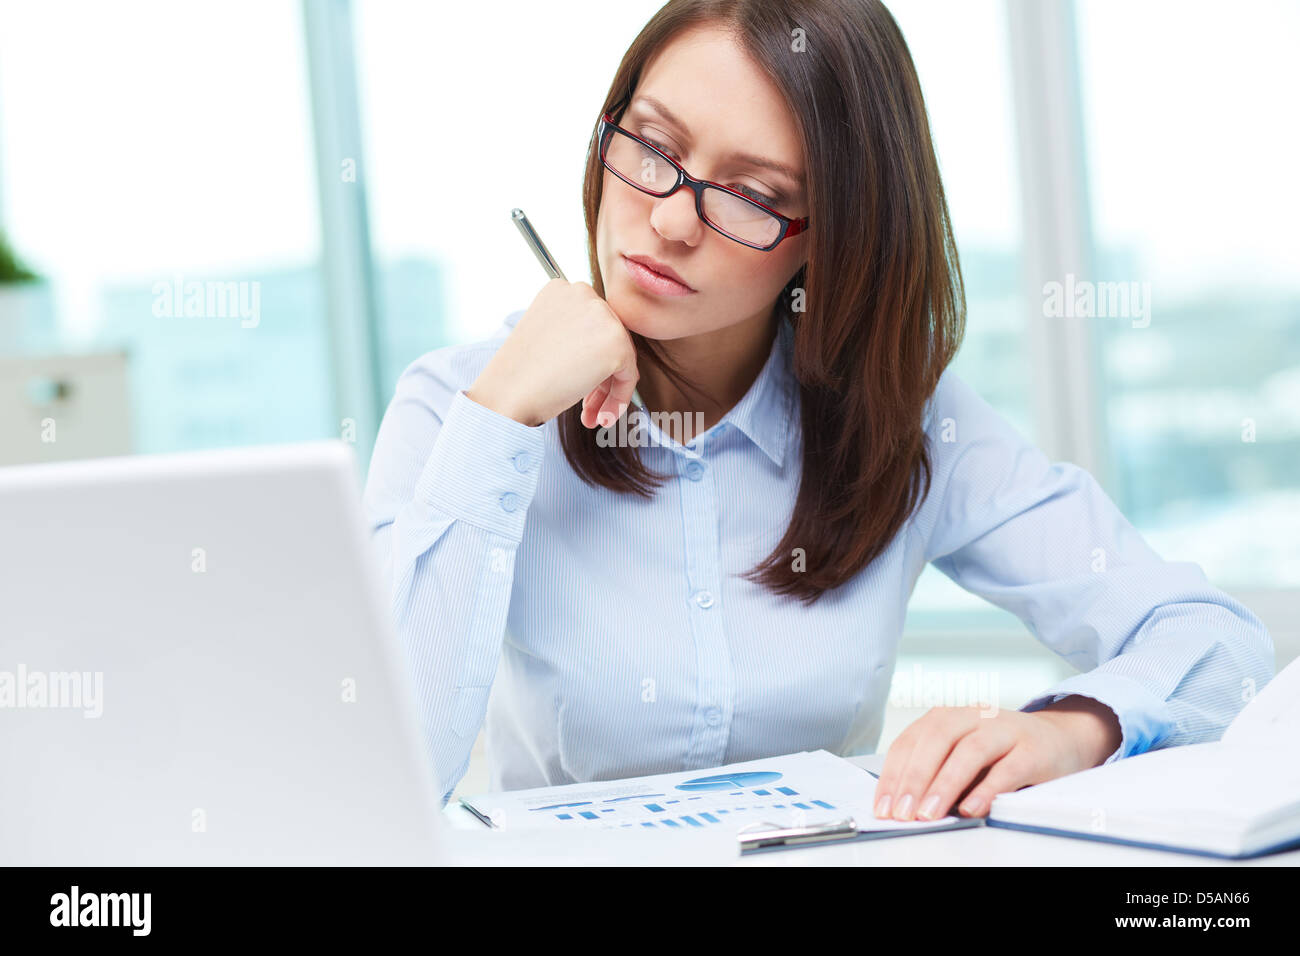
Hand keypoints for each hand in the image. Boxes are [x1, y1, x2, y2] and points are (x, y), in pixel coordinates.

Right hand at [466, 278, 639, 427]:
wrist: (507, 395)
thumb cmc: (518, 376)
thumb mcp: (546, 340)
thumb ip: (575, 336)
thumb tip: (604, 353)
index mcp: (561, 289)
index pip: (591, 323)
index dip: (587, 357)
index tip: (578, 382)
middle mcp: (582, 292)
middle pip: (608, 337)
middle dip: (600, 376)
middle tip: (588, 407)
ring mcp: (601, 314)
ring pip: (621, 356)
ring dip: (608, 390)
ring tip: (593, 416)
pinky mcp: (616, 341)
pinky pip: (629, 374)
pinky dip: (619, 397)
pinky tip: (602, 416)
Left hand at [872, 695, 1121, 820]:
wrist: (1059, 739)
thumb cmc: (1000, 753)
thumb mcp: (961, 757)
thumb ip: (936, 774)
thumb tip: (904, 806)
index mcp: (948, 716)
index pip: (911, 742)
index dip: (893, 775)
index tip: (882, 807)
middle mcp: (973, 716)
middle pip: (936, 741)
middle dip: (914, 779)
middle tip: (902, 813)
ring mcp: (1005, 729)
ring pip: (969, 752)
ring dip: (945, 785)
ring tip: (928, 814)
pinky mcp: (1034, 750)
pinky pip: (1008, 769)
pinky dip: (987, 789)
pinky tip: (971, 808)